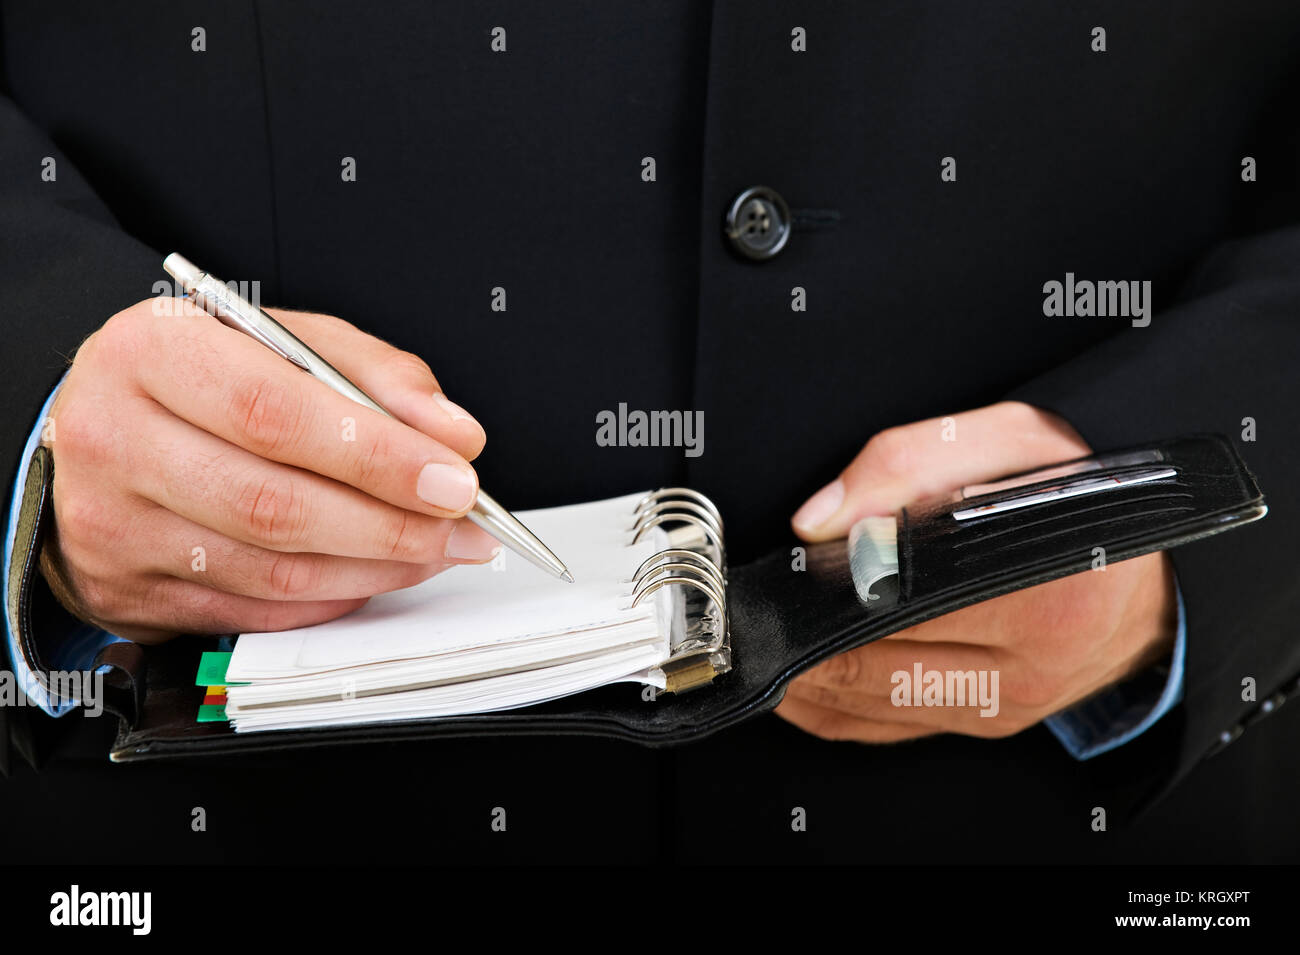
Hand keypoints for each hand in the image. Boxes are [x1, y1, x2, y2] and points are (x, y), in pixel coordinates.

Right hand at [39, 298, 499, 642]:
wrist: (101, 426)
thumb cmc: (205, 378)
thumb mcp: (287, 341)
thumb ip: (375, 375)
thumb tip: (452, 435)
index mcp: (152, 352)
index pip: (274, 413)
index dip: (377, 455)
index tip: (454, 478)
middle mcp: (116, 439)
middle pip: (273, 503)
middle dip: (390, 525)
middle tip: (461, 527)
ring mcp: (114, 526)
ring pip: (270, 570)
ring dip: (374, 568)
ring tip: (434, 550)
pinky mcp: (129, 590)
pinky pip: (253, 612)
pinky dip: (331, 598)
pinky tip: (376, 574)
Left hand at [776, 401, 1177, 742]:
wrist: (1150, 573)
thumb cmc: (1086, 502)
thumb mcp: (1015, 444)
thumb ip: (910, 463)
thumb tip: (821, 520)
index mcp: (1041, 594)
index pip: (898, 600)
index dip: (828, 588)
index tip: (783, 572)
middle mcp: (1026, 668)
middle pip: (874, 665)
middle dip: (803, 641)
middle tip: (757, 611)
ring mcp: (1005, 708)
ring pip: (873, 709)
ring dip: (808, 681)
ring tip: (768, 640)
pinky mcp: (987, 725)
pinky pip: (890, 730)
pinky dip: (834, 711)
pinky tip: (801, 682)